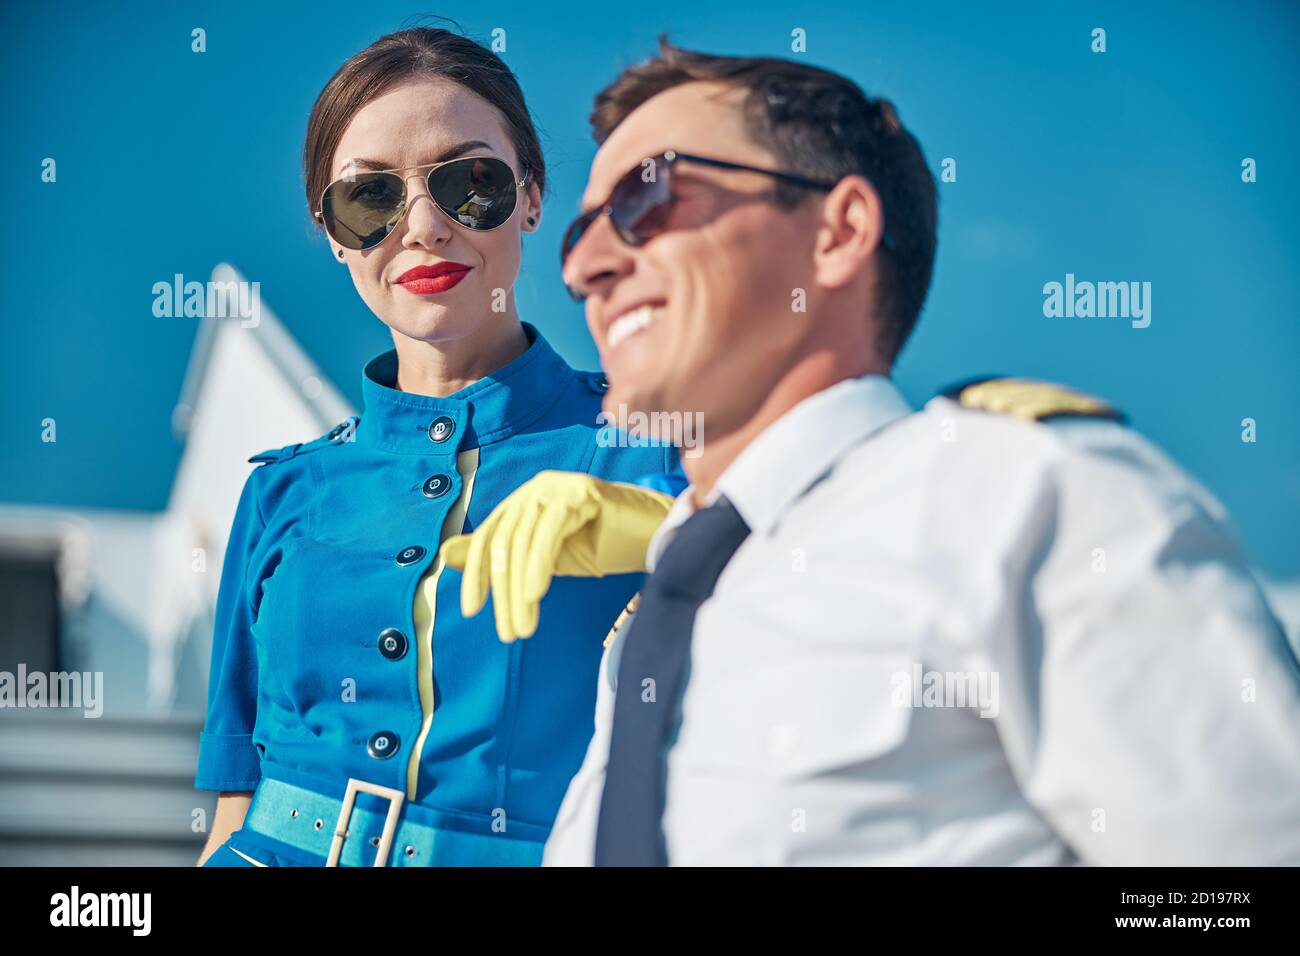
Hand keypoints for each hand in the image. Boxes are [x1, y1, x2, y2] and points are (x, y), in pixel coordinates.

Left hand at [439, 470, 672, 642]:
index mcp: (523, 501)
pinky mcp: (580, 492)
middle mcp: (536, 489)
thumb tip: (448, 554)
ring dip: (521, 590)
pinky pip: (550, 533)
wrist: (654, 538)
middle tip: (509, 634)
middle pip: (505, 543)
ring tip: (525, 626)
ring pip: (524, 542)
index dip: (478, 575)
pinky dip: (540, 566)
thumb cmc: (601, 548)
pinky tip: (536, 595)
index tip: (473, 611)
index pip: (490, 538)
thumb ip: (501, 557)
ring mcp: (557, 486)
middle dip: (503, 594)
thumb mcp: (543, 561)